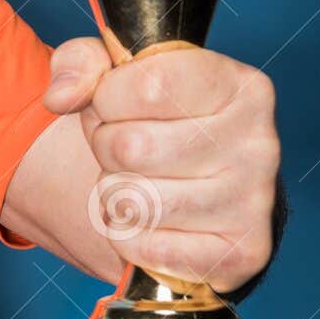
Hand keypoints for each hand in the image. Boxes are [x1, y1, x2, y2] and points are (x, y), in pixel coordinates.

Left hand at [41, 38, 279, 293]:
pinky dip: (127, 237)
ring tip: (135, 181)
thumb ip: (79, 64)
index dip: (107, 99)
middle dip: (105, 148)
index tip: (115, 104)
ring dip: (113, 195)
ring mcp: (254, 202)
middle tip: (121, 149)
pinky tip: (148, 220)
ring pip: (134, 201)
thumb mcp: (115, 75)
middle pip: (131, 148)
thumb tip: (60, 97)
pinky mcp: (240, 253)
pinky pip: (146, 248)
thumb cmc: (153, 122)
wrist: (195, 185)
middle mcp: (259, 142)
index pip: (147, 86)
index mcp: (238, 86)